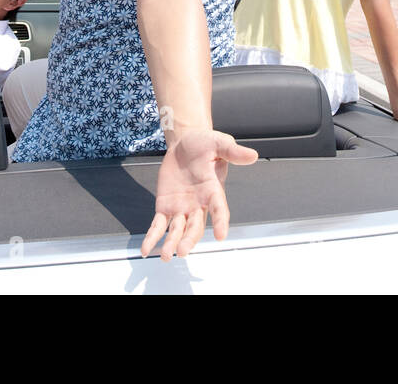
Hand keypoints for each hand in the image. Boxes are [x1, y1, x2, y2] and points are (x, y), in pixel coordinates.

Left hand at [141, 128, 258, 260]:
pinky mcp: (165, 206)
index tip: (220, 236)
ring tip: (165, 255)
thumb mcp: (219, 143)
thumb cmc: (205, 144)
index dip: (220, 222)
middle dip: (189, 239)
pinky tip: (145, 250)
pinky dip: (152, 237)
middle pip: (195, 226)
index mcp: (213, 190)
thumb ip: (233, 151)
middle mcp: (198, 204)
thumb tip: (253, 155)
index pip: (218, 208)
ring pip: (177, 230)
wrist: (185, 143)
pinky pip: (158, 225)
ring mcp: (181, 208)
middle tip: (183, 250)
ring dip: (171, 243)